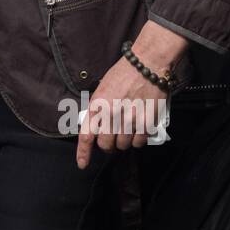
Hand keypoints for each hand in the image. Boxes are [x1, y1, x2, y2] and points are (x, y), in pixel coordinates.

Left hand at [76, 21, 184, 168]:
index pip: (86, 136)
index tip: (82, 164)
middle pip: (106, 145)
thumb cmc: (123, 74)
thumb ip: (97, 108)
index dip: (83, 153)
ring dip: (124, 142)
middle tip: (112, 137)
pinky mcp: (146, 122)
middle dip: (107, 144)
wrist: (146, 64)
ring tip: (127, 130)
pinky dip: (138, 140)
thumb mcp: (102, 88)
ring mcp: (129, 120)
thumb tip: (95, 126)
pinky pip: (139, 142)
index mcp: (97, 106)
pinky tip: (139, 130)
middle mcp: (112, 115)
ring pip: (123, 145)